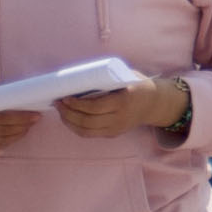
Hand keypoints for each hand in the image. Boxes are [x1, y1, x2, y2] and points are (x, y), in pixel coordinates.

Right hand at [0, 72, 35, 149]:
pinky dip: (7, 140)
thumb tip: (21, 96)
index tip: (34, 114)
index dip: (19, 118)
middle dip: (22, 126)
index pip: (0, 117)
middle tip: (35, 119)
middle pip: (1, 130)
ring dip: (16, 135)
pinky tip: (17, 133)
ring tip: (29, 126)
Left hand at [56, 73, 183, 139]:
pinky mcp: (113, 134)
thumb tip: (79, 77)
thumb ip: (106, 79)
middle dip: (69, 113)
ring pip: (87, 131)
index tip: (65, 97)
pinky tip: (69, 119)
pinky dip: (76, 127)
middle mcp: (119, 118)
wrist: (153, 103)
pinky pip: (90, 134)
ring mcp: (116, 128)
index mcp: (123, 101)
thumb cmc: (136, 85)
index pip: (95, 107)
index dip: (77, 104)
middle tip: (58, 103)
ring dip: (69, 122)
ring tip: (61, 111)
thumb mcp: (125, 77)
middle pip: (88, 121)